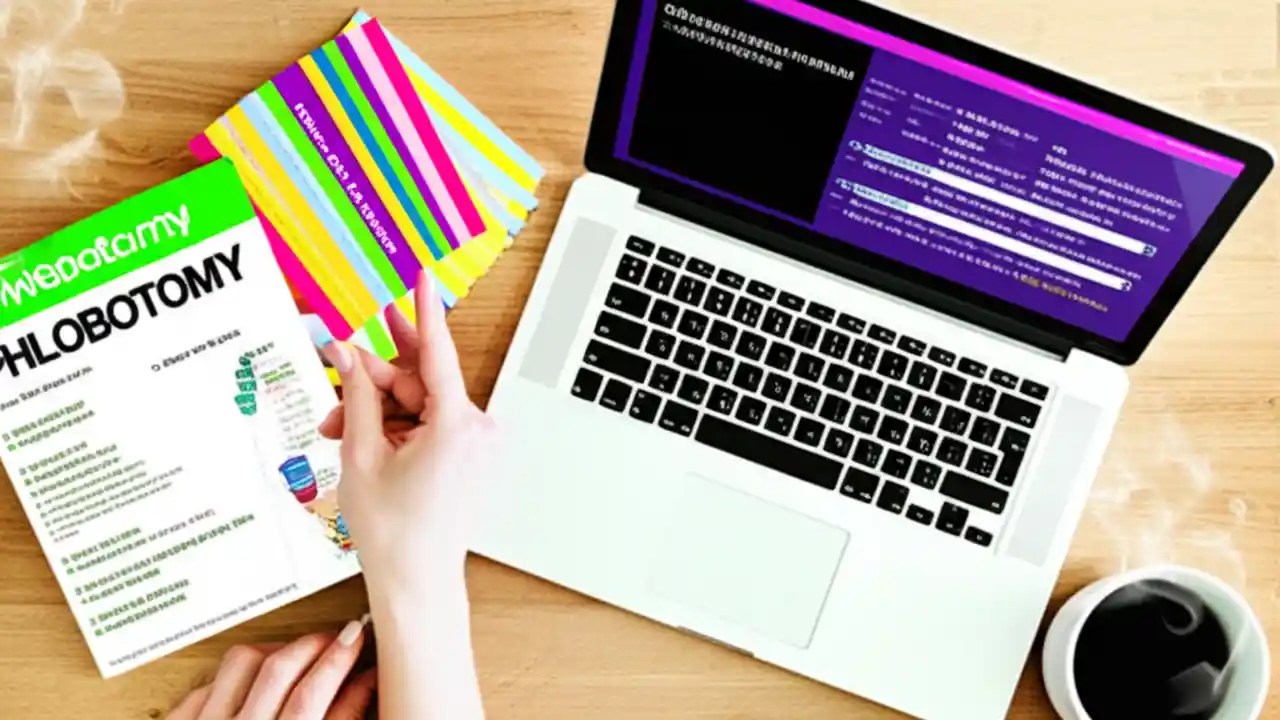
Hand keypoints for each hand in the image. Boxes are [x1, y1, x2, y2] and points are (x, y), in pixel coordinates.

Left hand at [167, 623, 373, 719]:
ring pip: (240, 664)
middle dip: (313, 644)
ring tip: (293, 658)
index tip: (358, 635)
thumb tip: (366, 681)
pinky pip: (205, 685)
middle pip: (278, 669)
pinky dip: (232, 677)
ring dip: (273, 652)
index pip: (312, 693)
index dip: (340, 658)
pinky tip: (251, 684)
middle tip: (335, 638)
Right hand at [319, 272, 497, 596]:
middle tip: (338, 366)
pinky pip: (429, 424)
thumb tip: (347, 354)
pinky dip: (396, 427)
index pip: (437, 352)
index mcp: (456, 424)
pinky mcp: (469, 456)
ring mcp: (476, 444)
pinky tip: (363, 439)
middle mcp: (476, 428)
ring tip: (336, 428)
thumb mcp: (361, 454)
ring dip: (378, 409)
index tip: (423, 276)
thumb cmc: (393, 532)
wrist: (417, 584)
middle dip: (372, 381)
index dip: (425, 310)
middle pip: (419, 380)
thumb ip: (357, 395)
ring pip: (419, 404)